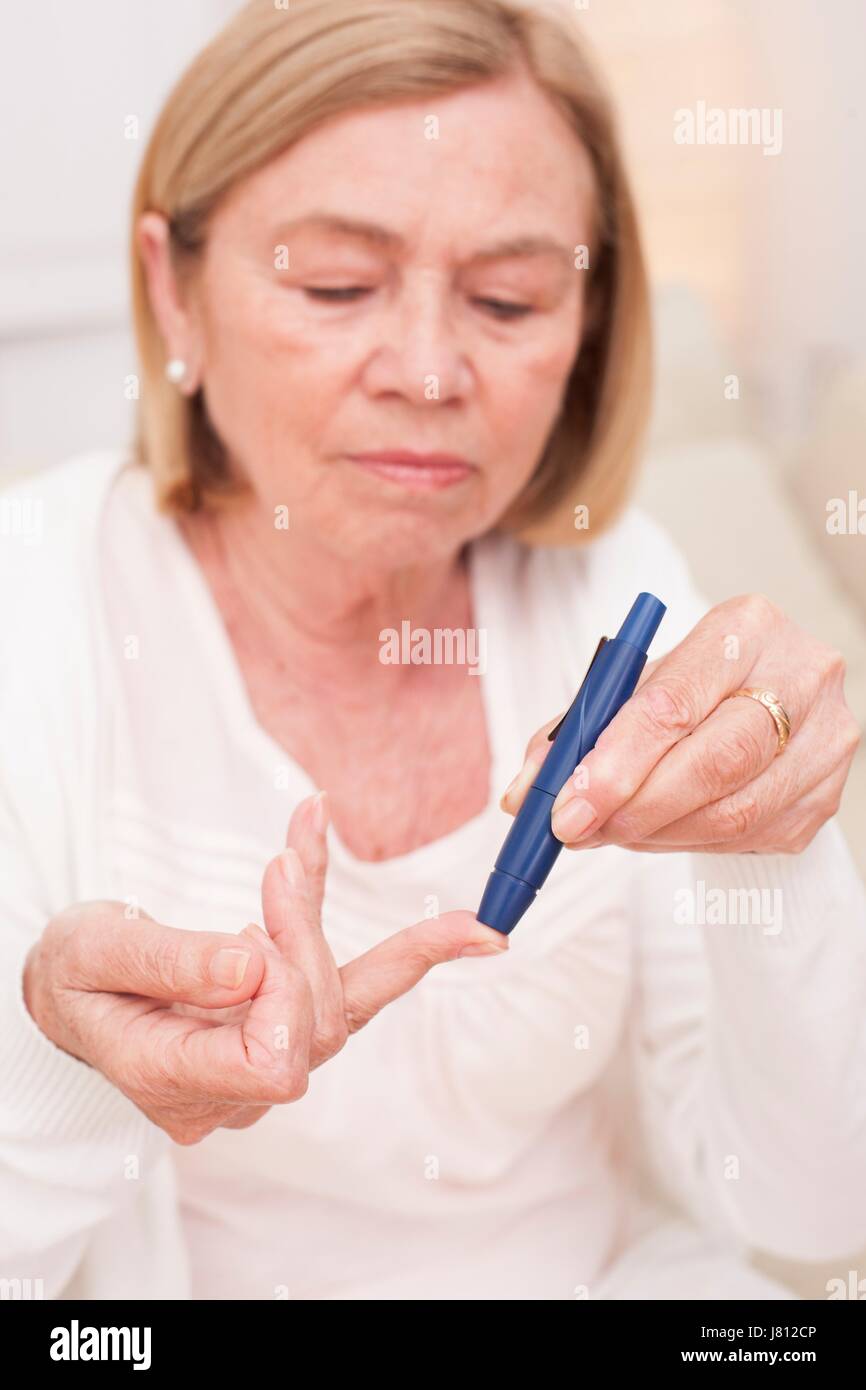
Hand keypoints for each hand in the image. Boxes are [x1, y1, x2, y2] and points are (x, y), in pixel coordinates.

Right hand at [23, 791, 506, 1143]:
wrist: (76, 991)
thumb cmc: (76, 973)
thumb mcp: (96, 951)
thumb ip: (170, 960)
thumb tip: (253, 961)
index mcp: (172, 1077)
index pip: (274, 1063)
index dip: (283, 994)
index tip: (250, 932)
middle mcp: (228, 1091)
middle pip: (313, 1026)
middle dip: (303, 935)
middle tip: (280, 865)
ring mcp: (262, 1069)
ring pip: (337, 1005)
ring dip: (324, 921)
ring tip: (297, 847)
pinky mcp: (289, 1032)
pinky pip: (359, 999)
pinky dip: (410, 957)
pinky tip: (474, 935)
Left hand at [500, 594, 859, 854]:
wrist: (766, 705)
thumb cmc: (689, 690)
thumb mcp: (632, 689)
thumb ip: (575, 733)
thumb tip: (522, 797)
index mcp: (744, 628)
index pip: (676, 700)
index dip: (616, 761)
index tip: (568, 804)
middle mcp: (800, 674)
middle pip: (715, 760)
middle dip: (635, 806)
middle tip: (580, 831)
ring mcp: (825, 739)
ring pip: (734, 810)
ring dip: (656, 834)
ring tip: (610, 831)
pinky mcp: (827, 795)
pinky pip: (750, 838)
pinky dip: (689, 843)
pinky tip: (658, 831)